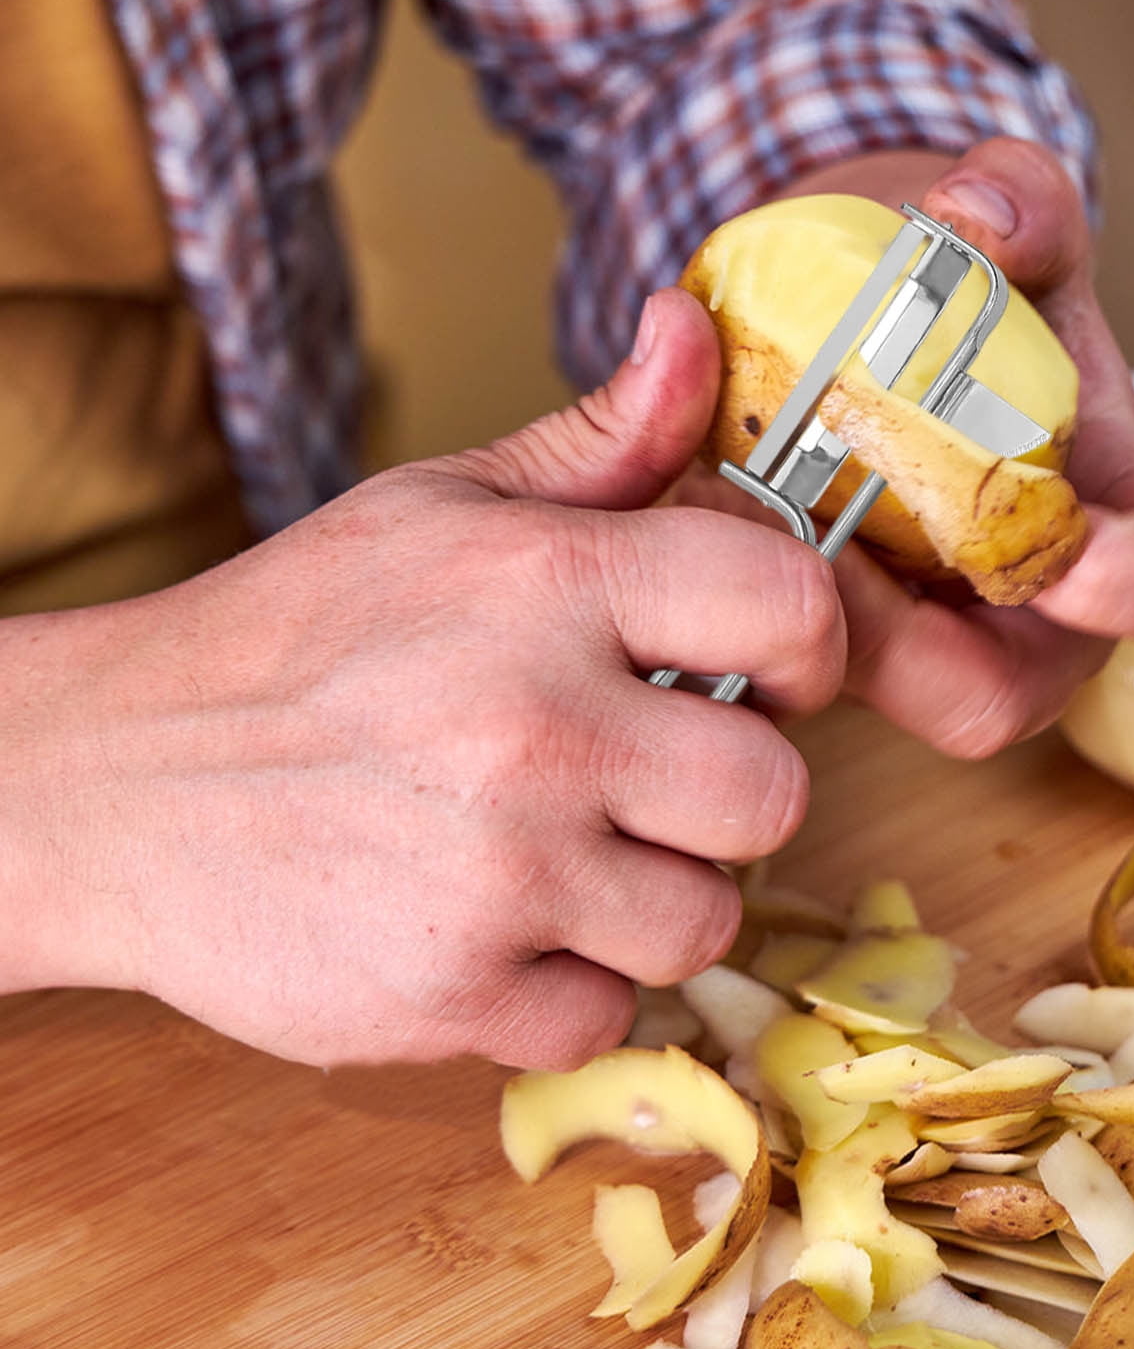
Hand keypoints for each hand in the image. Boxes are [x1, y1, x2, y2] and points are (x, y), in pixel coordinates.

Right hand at [0, 291, 843, 1068]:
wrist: (114, 785)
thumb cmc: (297, 638)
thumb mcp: (437, 507)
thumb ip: (596, 442)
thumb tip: (693, 333)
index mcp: (546, 585)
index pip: (791, 607)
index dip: (803, 649)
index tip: (760, 674)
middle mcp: (535, 729)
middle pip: (773, 798)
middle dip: (726, 799)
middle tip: (645, 784)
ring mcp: (496, 875)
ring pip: (703, 925)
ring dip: (647, 903)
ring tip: (558, 859)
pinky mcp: (451, 995)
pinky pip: (603, 1016)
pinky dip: (561, 987)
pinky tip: (493, 929)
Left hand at [777, 139, 1133, 756]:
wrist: (880, 325)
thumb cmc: (979, 305)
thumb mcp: (1016, 236)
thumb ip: (1025, 203)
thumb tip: (975, 214)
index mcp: (1117, 526)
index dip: (1126, 584)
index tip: (1056, 536)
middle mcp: (1028, 615)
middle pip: (988, 696)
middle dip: (892, 628)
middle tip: (807, 525)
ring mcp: (925, 645)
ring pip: (864, 684)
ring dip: (788, 608)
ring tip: (722, 499)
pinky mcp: (833, 646)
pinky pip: (783, 655)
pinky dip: (732, 582)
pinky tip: (685, 497)